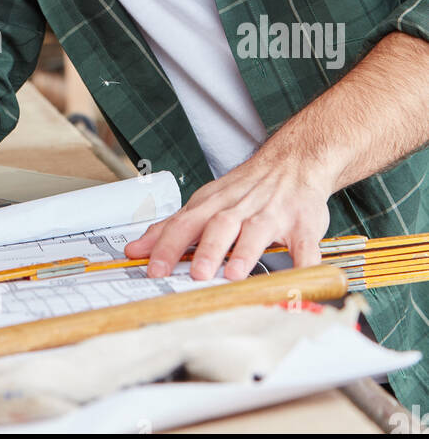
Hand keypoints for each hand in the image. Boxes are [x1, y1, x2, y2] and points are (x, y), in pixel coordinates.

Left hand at [124, 146, 331, 281]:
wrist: (293, 161)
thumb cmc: (244, 189)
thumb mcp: (204, 202)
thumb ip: (171, 228)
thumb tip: (134, 251)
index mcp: (213, 204)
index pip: (185, 223)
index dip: (168, 245)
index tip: (153, 268)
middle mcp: (240, 207)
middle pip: (219, 225)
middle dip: (207, 249)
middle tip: (197, 274)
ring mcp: (273, 214)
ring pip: (256, 231)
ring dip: (245, 251)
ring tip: (235, 274)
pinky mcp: (303, 224)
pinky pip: (304, 244)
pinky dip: (304, 261)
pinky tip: (300, 277)